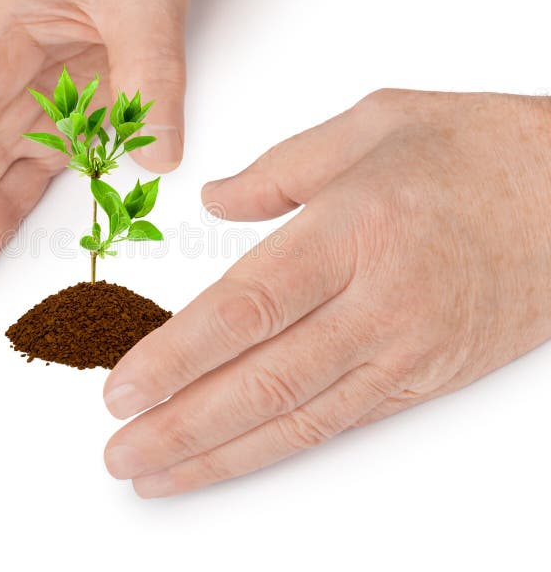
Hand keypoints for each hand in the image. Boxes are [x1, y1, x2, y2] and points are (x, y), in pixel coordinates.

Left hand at [103, 89, 550, 496]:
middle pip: (260, 381)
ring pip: (296, 419)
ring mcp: (403, 349)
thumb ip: (280, 169)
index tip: (122, 389)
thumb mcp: (373, 122)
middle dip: (180, 427)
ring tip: (155, 476)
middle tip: (118, 455)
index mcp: (351, 228)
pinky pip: (339, 421)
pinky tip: (233, 459)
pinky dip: (277, 448)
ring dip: (217, 455)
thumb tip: (216, 202)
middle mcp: (375, 301)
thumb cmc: (478, 149)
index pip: (243, 308)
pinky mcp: (424, 375)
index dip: (175, 357)